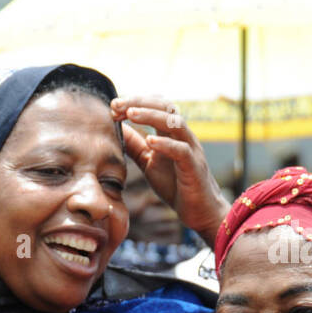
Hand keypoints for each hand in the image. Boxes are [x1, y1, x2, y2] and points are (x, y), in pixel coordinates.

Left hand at [111, 95, 228, 246]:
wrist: (199, 210)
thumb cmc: (175, 184)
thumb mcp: (148, 162)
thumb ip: (135, 145)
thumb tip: (117, 129)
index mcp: (171, 133)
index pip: (155, 106)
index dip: (135, 102)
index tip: (113, 106)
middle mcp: (182, 136)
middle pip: (165, 107)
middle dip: (140, 102)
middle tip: (116, 104)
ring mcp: (190, 149)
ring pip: (174, 123)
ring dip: (151, 115)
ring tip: (131, 114)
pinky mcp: (194, 166)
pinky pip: (181, 150)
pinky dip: (165, 144)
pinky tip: (150, 142)